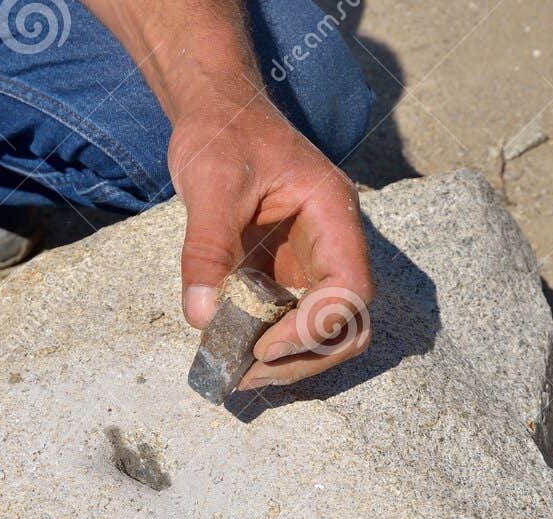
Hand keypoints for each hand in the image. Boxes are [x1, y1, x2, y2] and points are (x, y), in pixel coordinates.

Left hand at [169, 97, 373, 390]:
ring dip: (288, 361)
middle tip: (247, 373)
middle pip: (348, 323)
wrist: (216, 112)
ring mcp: (311, 262)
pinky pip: (289, 322)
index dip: (315, 328)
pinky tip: (229, 354)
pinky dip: (266, 346)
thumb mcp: (210, 184)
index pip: (351, 288)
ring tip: (235, 372)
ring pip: (324, 331)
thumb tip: (201, 317)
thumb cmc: (222, 133)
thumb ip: (207, 248)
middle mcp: (332, 244)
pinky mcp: (285, 274)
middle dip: (303, 357)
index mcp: (332, 214)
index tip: (264, 346)